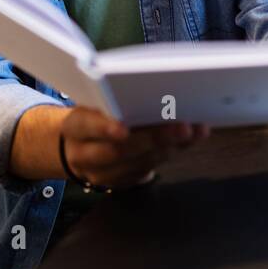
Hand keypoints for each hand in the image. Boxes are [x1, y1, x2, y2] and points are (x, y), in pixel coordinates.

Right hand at [59, 107, 209, 188]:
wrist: (77, 148)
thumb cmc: (90, 116)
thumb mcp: (90, 103)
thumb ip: (109, 99)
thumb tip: (150, 85)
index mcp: (74, 127)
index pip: (86, 127)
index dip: (104, 128)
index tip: (123, 128)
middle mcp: (85, 154)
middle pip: (120, 150)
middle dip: (154, 138)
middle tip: (182, 126)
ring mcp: (103, 174)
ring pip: (139, 163)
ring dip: (170, 146)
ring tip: (193, 130)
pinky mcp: (122, 183)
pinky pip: (149, 170)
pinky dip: (172, 152)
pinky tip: (191, 139)